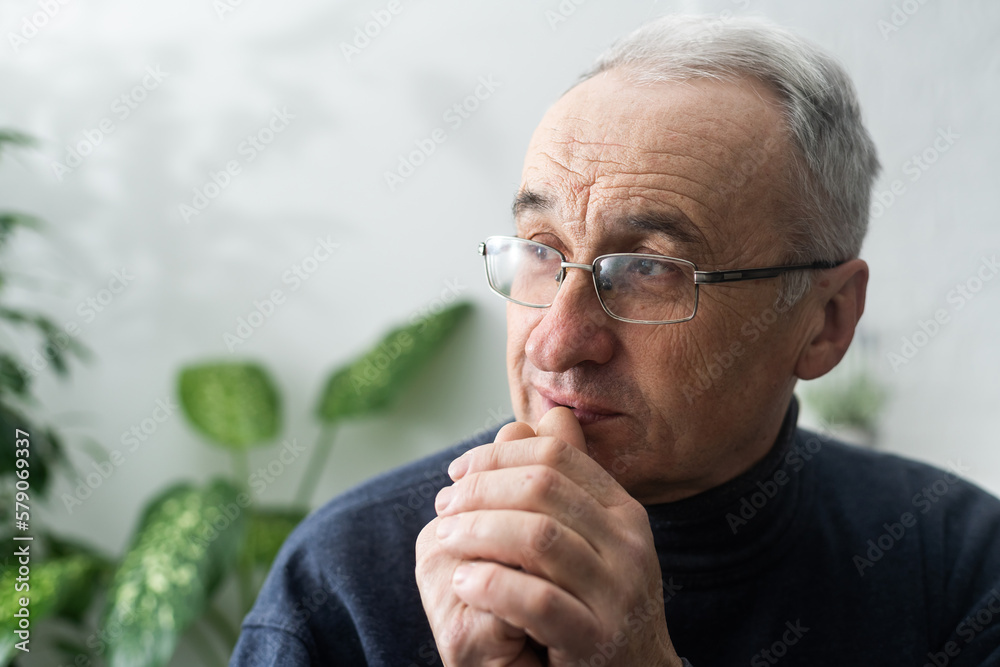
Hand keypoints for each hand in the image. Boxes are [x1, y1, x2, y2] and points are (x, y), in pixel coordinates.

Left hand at [418, 407, 683, 665]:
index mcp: (623, 511)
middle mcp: (629, 544)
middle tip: (443, 505)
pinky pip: (537, 601)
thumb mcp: (588, 538)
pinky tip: (463, 581)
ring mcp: (618, 593)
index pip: (555, 456)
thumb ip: (560, 483)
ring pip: (538, 538)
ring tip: (446, 538)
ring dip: (478, 532)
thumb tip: (527, 422)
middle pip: (542, 489)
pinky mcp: (596, 639)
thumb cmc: (597, 603)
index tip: (457, 472)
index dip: (497, 456)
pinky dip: (491, 585)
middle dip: (481, 490)